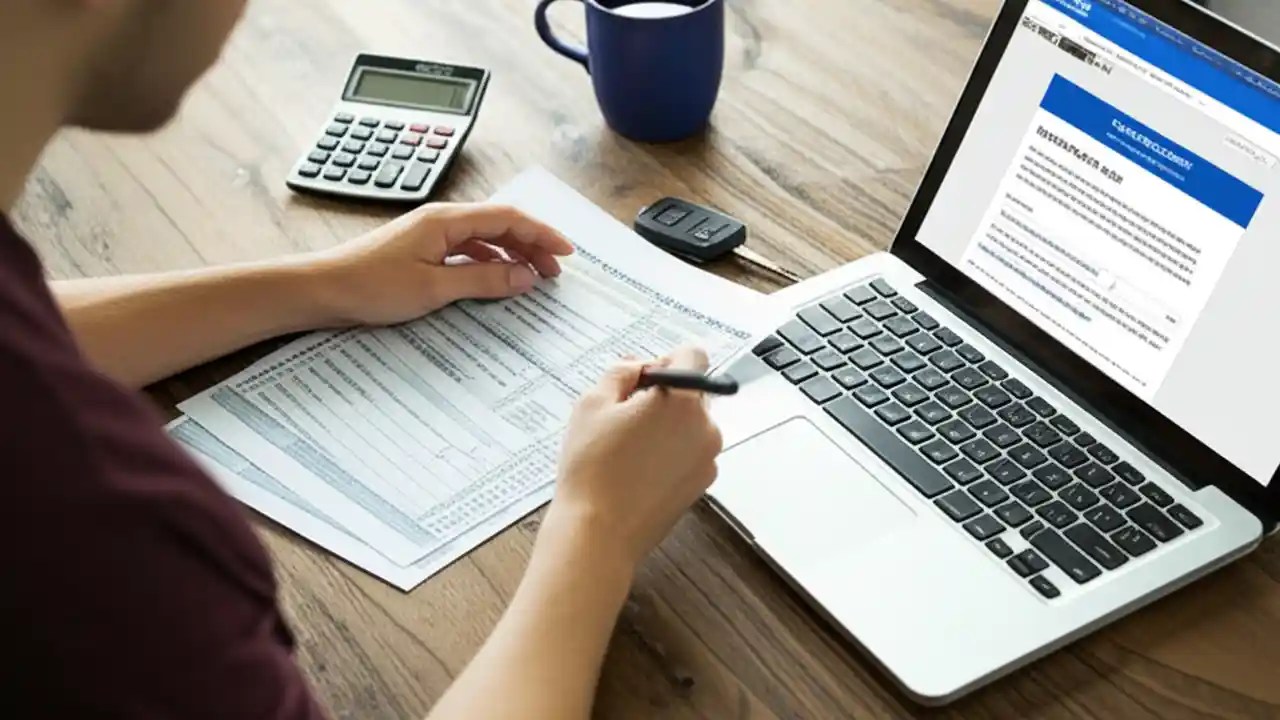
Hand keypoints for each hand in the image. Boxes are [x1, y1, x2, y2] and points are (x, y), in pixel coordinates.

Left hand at [310, 202, 573, 325]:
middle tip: (555, 271)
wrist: (322, 288)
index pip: (508, 218)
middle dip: (532, 245)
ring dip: (512, 255)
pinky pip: (467, 250)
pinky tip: (497, 279)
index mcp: (446, 220)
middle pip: (500, 225)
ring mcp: (430, 233)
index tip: (565, 252)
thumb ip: (483, 281)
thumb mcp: (434, 288)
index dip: (541, 233)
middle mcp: (441, 220)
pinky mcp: (421, 249)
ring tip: (533, 277)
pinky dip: (489, 262)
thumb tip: (524, 276)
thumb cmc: (370, 286)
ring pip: (485, 238)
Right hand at [549, 346, 723, 570]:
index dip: (665, 360)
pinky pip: (690, 453)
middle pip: (693, 392)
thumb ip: (620, 372)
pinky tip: (638, 469)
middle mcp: (706, 428)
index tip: (642, 378)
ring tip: (628, 447)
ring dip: (667, 425)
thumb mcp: (592, 404)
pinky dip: (671, 452)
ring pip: (691, 424)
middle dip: (664, 395)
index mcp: (682, 401)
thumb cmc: (591, 467)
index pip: (693, 356)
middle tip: (625, 414)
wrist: (598, 532)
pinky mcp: (701, 485)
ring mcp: (708, 459)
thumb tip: (637, 366)